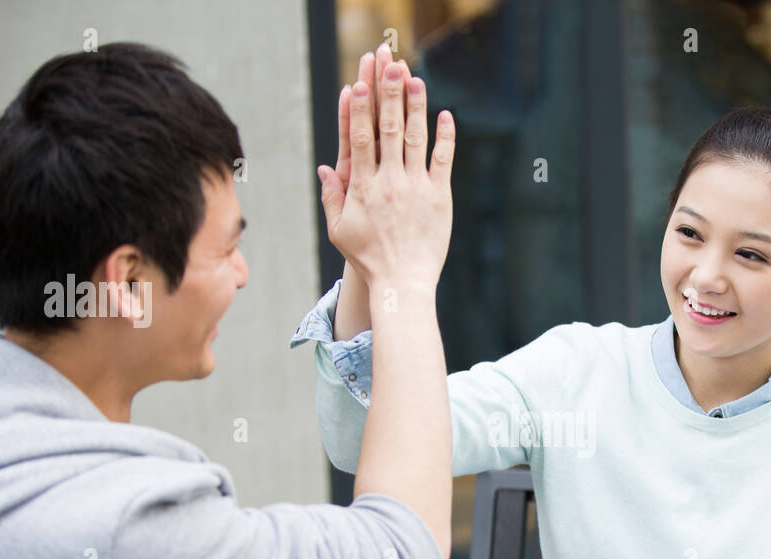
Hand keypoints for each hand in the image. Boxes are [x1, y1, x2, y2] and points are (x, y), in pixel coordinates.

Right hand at [318, 52, 454, 288]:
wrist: (402, 281)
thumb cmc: (368, 258)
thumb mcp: (339, 230)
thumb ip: (332, 197)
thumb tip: (325, 167)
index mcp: (363, 187)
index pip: (359, 139)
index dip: (358, 110)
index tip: (357, 83)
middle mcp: (389, 182)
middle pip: (388, 130)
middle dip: (388, 95)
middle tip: (389, 65)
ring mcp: (416, 187)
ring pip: (415, 139)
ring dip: (416, 106)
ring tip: (415, 78)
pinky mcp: (439, 196)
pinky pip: (442, 160)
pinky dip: (444, 137)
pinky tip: (445, 115)